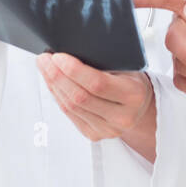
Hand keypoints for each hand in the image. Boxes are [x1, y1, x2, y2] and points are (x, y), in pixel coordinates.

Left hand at [36, 52, 153, 141]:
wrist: (140, 105)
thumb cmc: (131, 80)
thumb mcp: (127, 65)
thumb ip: (104, 61)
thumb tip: (69, 51)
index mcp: (134, 95)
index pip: (97, 83)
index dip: (74, 70)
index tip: (58, 56)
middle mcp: (123, 116)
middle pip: (79, 97)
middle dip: (57, 76)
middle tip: (45, 59)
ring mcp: (108, 129)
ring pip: (70, 107)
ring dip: (53, 85)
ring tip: (45, 68)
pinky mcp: (95, 135)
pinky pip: (69, 114)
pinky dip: (58, 96)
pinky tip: (53, 83)